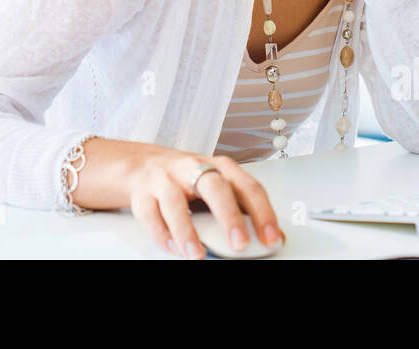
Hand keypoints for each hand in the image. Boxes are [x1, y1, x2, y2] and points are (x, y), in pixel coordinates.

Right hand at [127, 147, 284, 258]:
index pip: (247, 186)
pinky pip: (150, 214)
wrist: (142, 164)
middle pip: (213, 187)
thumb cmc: (187, 178)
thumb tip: (276, 236)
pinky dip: (161, 234)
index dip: (262, 212)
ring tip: (197, 255)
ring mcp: (165, 179)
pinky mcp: (142, 193)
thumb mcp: (218, 186)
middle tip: (240, 244)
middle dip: (229, 216)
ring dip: (186, 231)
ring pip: (174, 202)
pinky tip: (173, 248)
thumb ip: (243, 208)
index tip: (271, 237)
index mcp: (219, 167)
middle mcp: (192, 168)